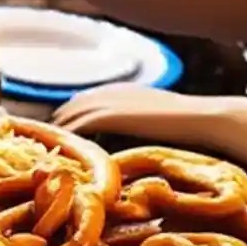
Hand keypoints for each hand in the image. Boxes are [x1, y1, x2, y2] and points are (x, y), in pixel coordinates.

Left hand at [52, 84, 233, 148]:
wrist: (204, 118)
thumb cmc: (189, 125)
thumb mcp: (156, 121)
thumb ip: (139, 125)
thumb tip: (132, 146)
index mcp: (119, 92)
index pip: (80, 103)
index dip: (68, 120)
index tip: (58, 139)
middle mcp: (109, 93)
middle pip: (68, 107)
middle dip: (56, 126)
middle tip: (43, 148)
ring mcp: (109, 102)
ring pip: (68, 115)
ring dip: (56, 133)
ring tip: (44, 153)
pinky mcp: (111, 114)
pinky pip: (79, 124)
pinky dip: (68, 137)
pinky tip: (62, 153)